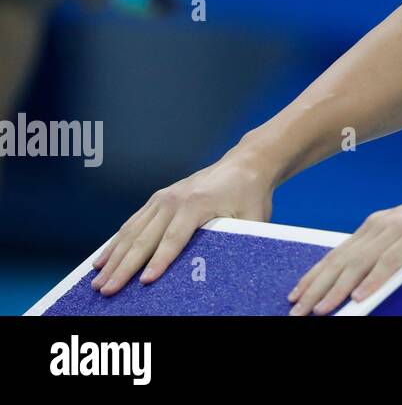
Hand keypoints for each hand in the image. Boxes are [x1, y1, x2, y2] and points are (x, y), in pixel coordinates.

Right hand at [90, 151, 274, 294]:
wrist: (246, 163)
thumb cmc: (251, 194)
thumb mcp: (253, 219)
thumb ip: (239, 241)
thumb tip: (230, 268)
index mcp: (197, 204)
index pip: (174, 238)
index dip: (160, 261)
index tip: (145, 282)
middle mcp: (174, 199)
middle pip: (145, 238)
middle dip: (124, 267)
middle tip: (107, 291)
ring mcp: (163, 197)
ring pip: (132, 231)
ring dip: (113, 258)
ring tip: (97, 281)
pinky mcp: (159, 198)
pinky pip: (132, 223)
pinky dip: (116, 242)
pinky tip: (103, 260)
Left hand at [287, 183, 401, 315]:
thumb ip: (392, 261)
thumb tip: (372, 290)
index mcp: (376, 226)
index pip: (338, 254)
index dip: (315, 276)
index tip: (297, 295)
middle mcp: (381, 225)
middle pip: (342, 260)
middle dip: (317, 288)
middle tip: (298, 310)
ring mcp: (399, 228)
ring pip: (360, 263)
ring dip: (338, 289)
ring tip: (321, 309)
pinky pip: (391, 261)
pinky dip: (375, 280)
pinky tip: (361, 297)